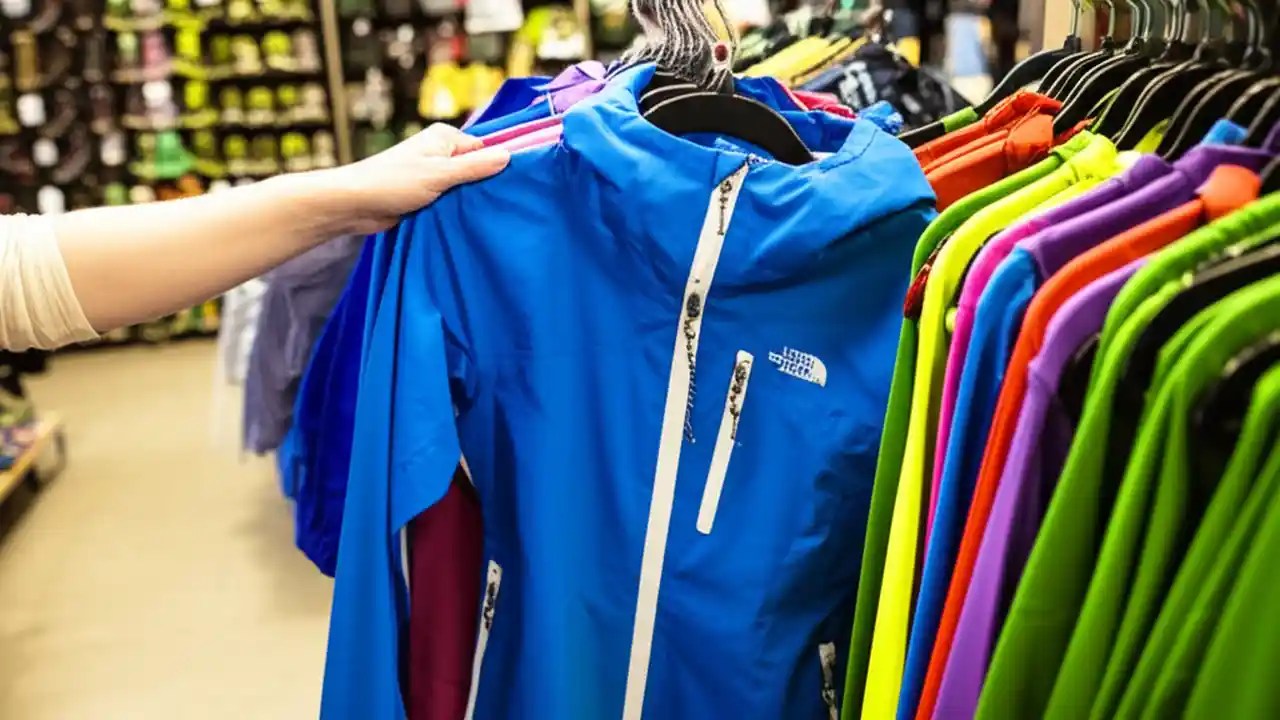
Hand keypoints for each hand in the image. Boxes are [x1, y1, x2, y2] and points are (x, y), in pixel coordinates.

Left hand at [322, 123, 510, 234]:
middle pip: (475, 169)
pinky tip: (467, 222)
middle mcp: (440, 152)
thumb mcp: (440, 174)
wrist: (354, 205)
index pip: (484, 150)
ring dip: (468, 202)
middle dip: (483, 186)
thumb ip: (474, 167)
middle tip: (501, 206)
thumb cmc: (394, 182)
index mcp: (445, 138)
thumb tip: (509, 156)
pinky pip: (450, 200)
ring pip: (463, 188)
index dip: (496, 167)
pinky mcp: (425, 194)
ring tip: (485, 217)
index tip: (512, 187)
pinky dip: (455, 210)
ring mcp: (432, 174)